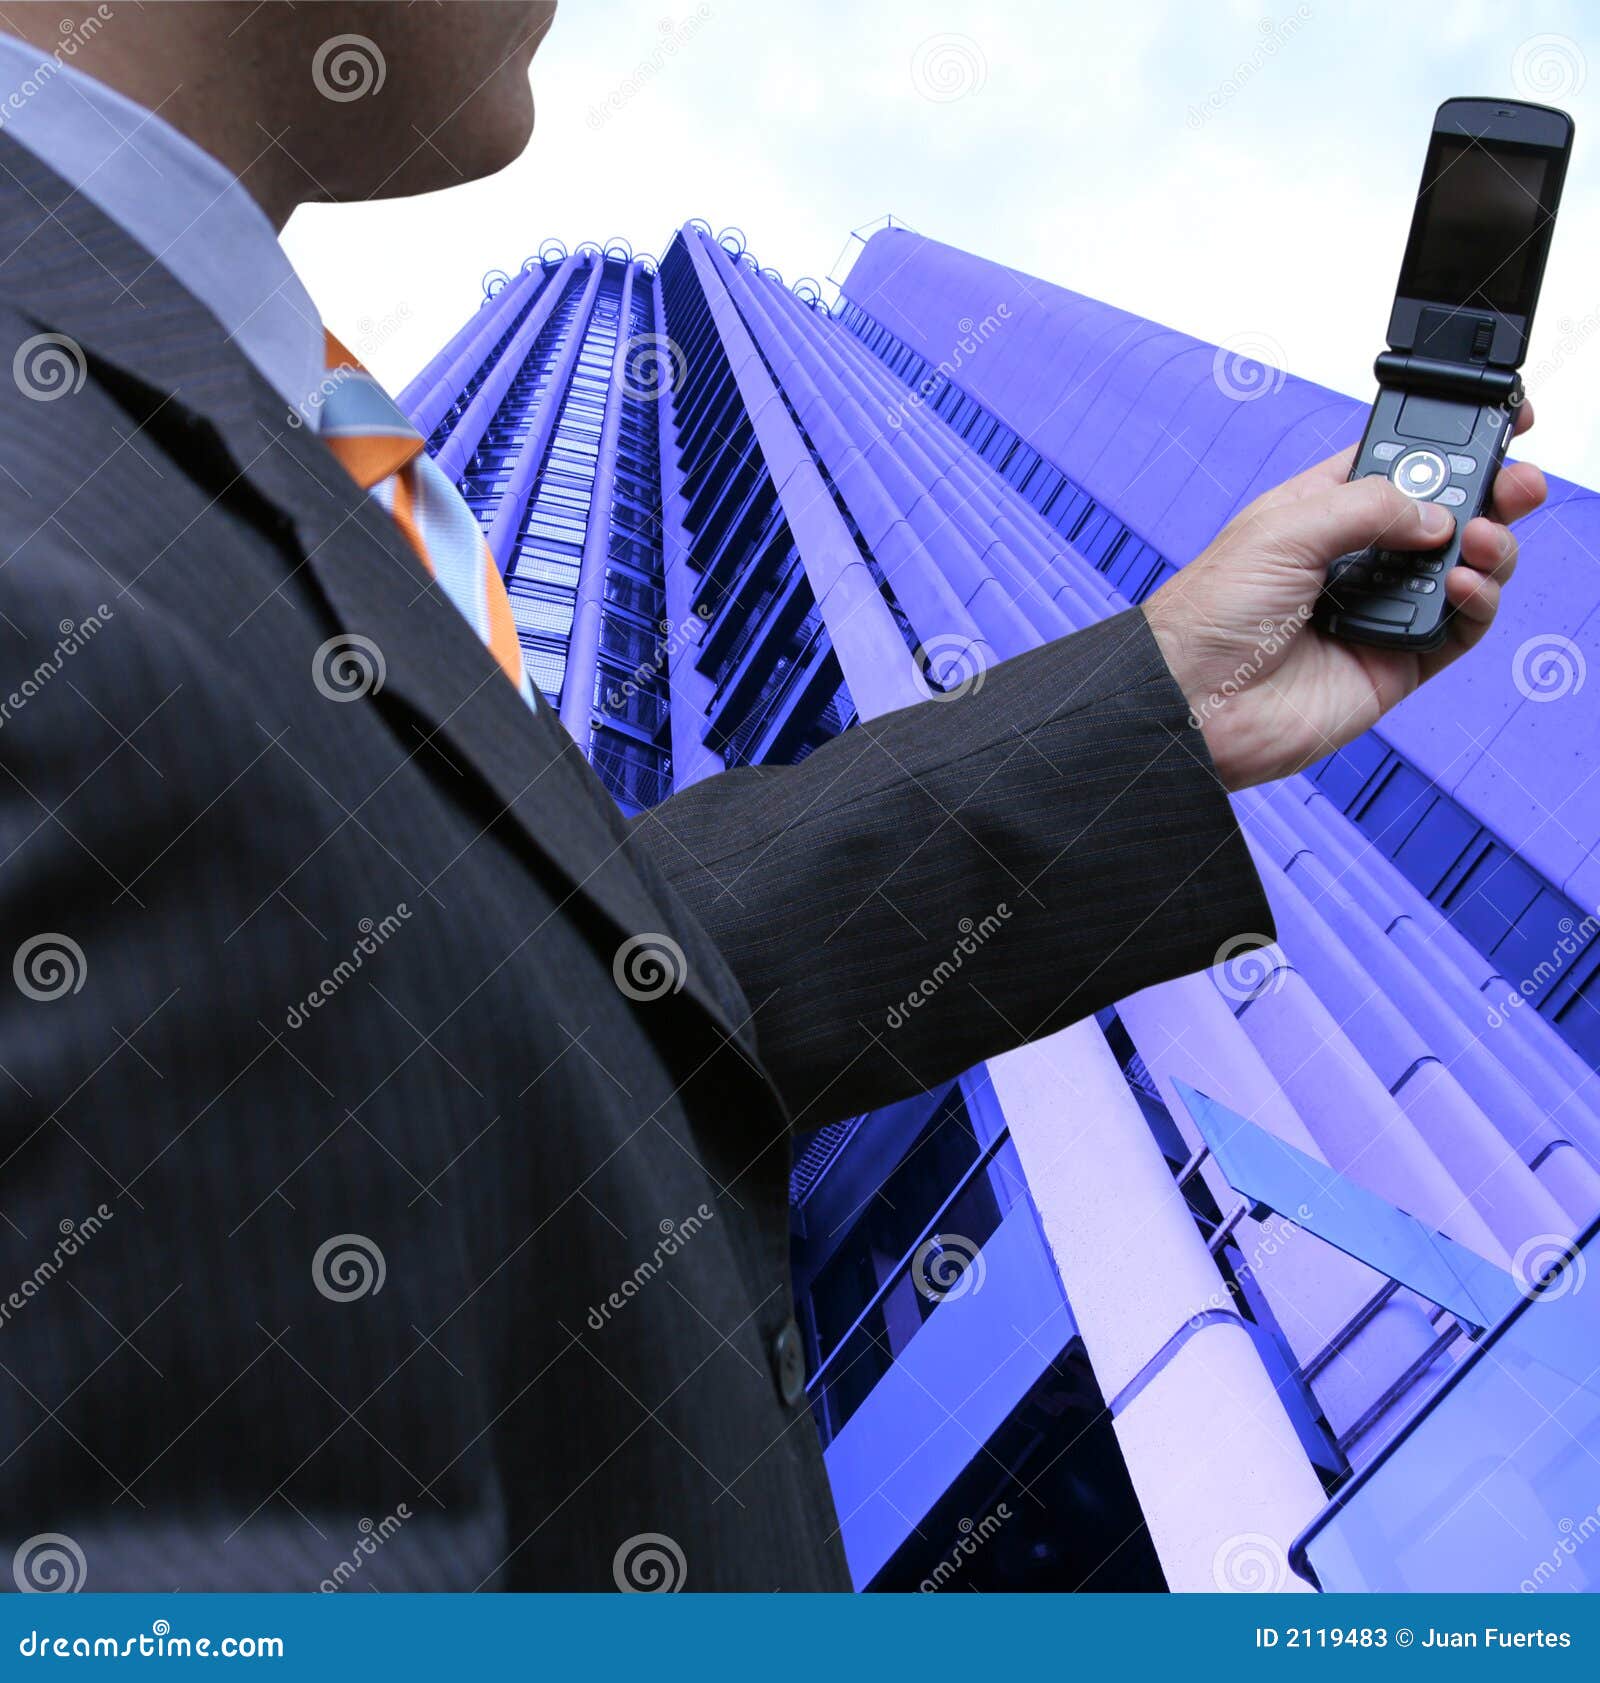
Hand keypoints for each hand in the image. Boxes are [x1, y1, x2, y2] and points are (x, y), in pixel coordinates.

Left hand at [1142, 407, 1545, 790]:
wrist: (1193, 701)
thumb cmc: (1209, 614)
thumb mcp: (1284, 530)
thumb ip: (1369, 506)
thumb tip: (1436, 513)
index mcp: (1320, 512)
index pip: (1398, 467)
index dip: (1445, 447)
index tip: (1497, 424)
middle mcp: (1354, 559)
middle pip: (1443, 516)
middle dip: (1487, 494)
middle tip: (1515, 484)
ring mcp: (1377, 611)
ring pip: (1462, 569)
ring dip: (1488, 547)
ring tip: (1482, 538)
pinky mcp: (1395, 662)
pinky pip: (1458, 628)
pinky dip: (1476, 601)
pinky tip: (1462, 584)